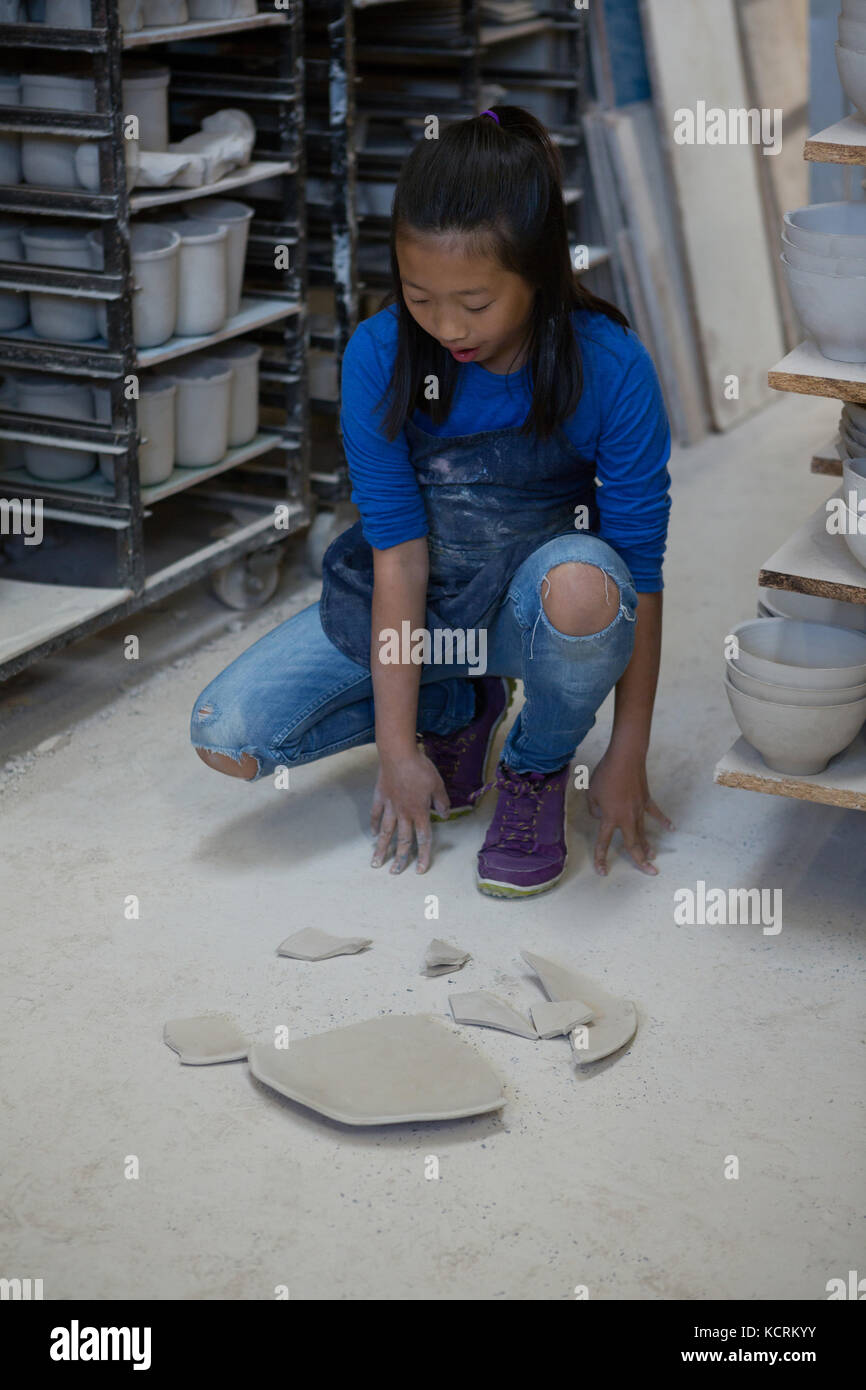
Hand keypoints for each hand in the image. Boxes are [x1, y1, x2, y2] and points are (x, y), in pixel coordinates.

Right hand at [370, 747, 449, 874]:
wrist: (398, 754)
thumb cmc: (420, 768)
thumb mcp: (438, 785)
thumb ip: (441, 802)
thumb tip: (445, 815)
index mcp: (419, 812)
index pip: (423, 838)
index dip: (423, 856)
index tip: (420, 870)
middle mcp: (403, 813)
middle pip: (402, 840)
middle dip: (400, 859)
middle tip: (395, 873)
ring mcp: (389, 806)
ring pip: (385, 832)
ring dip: (381, 848)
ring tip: (376, 862)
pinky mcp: (380, 796)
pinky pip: (375, 814)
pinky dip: (373, 825)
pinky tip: (372, 834)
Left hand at [587, 746, 673, 876]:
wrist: (625, 759)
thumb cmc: (606, 774)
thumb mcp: (591, 793)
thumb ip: (594, 809)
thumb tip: (601, 815)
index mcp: (610, 818)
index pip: (603, 842)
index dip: (601, 858)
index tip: (602, 872)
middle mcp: (626, 818)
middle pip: (633, 844)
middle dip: (640, 860)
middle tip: (650, 872)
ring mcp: (639, 809)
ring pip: (643, 832)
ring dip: (648, 845)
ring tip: (652, 857)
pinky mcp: (646, 799)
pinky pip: (655, 813)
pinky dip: (663, 821)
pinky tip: (671, 828)